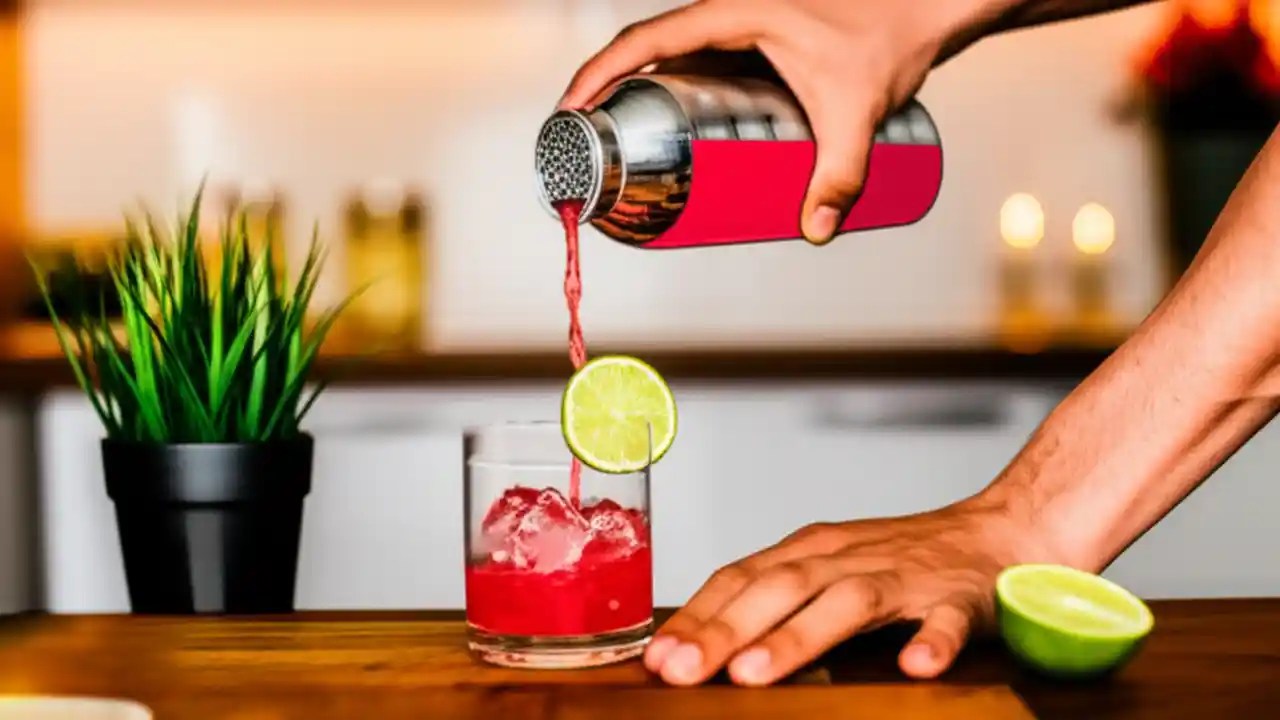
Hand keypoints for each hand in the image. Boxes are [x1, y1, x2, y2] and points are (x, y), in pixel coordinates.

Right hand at [559, 0, 1005, 243]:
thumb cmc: (892, 40)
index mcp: (736, 12)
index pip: (648, 38)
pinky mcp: (754, 40)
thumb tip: (816, 232)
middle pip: (647, 49)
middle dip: (608, 91)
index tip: (572, 108)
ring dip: (638, 91)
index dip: (600, 71)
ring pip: (671, 56)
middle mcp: (730, 12)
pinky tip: (670, 128)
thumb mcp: (859, 113)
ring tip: (622, 145)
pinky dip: (672, 89)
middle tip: (591, 145)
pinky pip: (697, 62)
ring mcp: (740, 24)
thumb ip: (841, 174)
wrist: (922, 10)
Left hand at [643, 494, 1052, 685]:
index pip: (740, 578)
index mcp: (811, 551)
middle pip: (777, 589)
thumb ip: (774, 598)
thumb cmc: (901, 559)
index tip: (657, 656)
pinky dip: (930, 642)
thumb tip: (699, 642)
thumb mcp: (828, 566)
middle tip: (680, 671)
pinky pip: (946, 622)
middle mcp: (849, 558)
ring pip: (847, 602)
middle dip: (723, 631)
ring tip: (753, 673)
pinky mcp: (960, 600)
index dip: (696, 616)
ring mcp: (905, 577)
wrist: (1001, 531)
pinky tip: (914, 666)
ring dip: (797, 637)